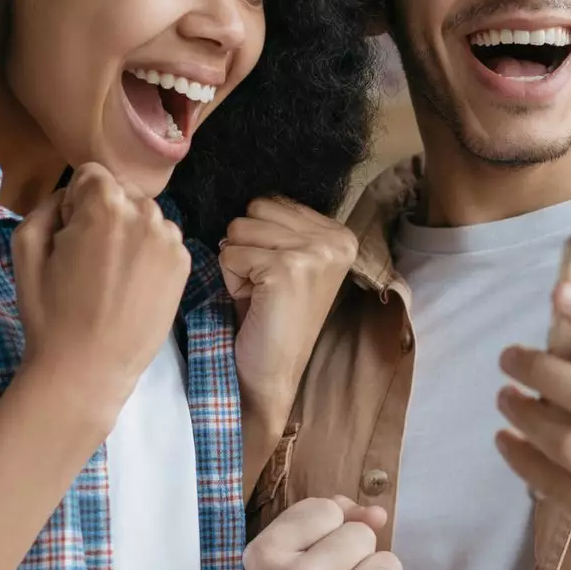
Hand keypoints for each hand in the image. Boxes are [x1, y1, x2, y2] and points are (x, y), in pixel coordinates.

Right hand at [13, 162, 189, 431]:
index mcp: (104, 204)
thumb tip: (72, 194)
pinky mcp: (184, 264)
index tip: (69, 233)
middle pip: (122, 192)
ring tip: (111, 274)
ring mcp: (170, 240)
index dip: (75, 201)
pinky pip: (163, 240)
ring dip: (129, 231)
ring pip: (145, 216)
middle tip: (88, 258)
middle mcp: (145, 214)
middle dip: (104, 213)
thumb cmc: (50, 312)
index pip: (91, 173)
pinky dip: (148, 253)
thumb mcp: (25, 246)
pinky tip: (131, 284)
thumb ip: (48, 203)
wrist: (88, 368)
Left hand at [220, 198, 358, 469]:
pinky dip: (230, 279)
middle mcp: (335, 240)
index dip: (258, 237)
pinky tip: (252, 303)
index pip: (271, 201)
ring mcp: (315, 253)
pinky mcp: (288, 269)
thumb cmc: (270, 316)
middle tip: (263, 286)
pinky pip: (230, 253)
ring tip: (257, 294)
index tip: (274, 275)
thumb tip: (246, 195)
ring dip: (236, 263)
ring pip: (238, 228)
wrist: (269, 373)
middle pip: (254, 209)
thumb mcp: (286, 259)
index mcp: (340, 234)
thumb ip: (280, 225)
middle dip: (245, 246)